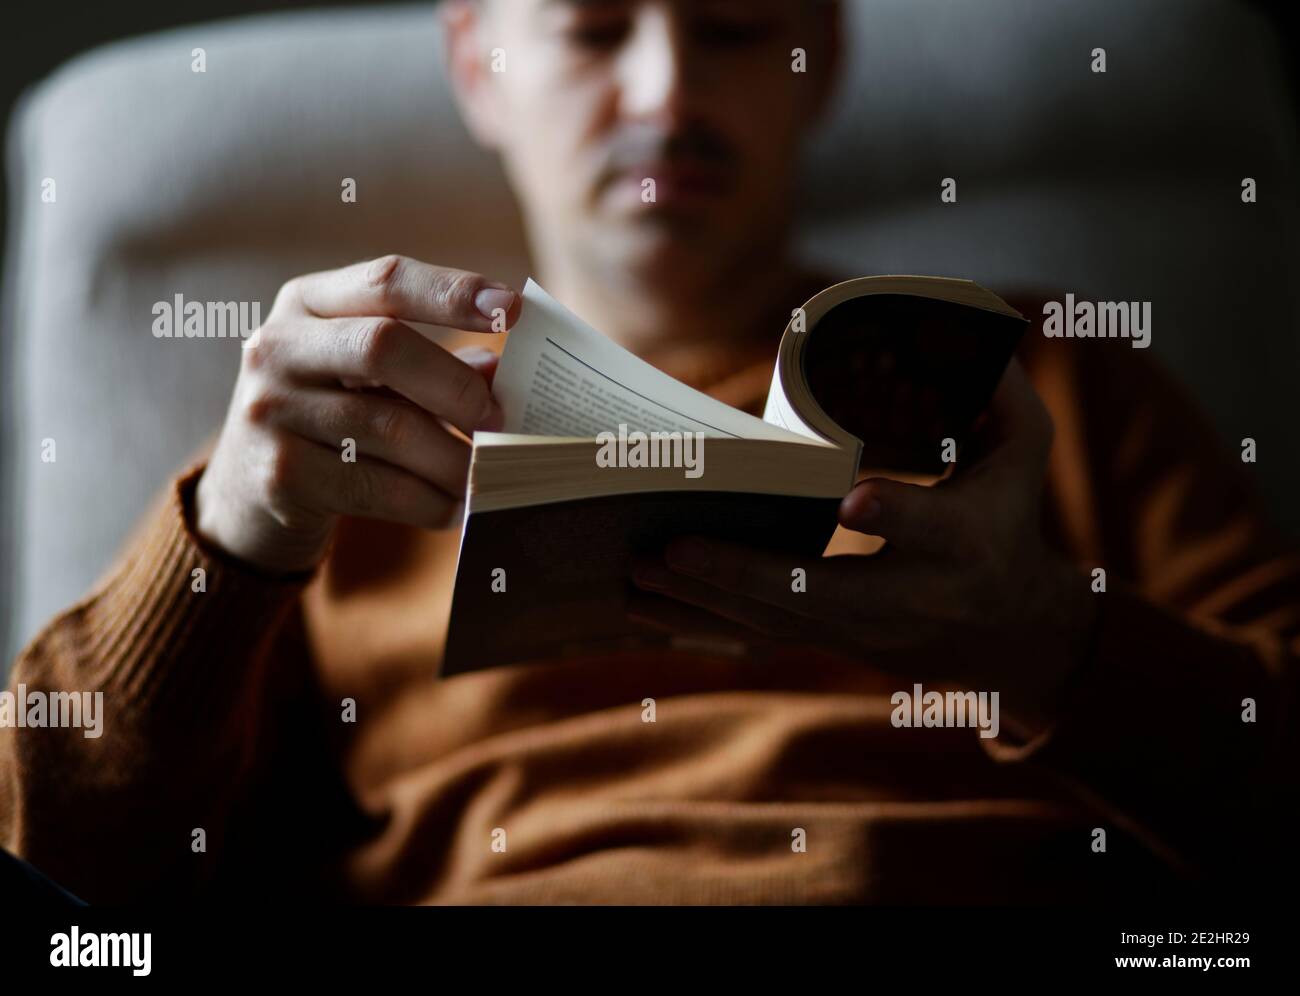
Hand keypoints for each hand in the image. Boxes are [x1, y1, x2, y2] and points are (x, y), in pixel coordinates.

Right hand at [195, 255, 519, 573]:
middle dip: (455, 385)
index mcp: (306, 302)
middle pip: (383, 348)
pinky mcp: (280, 475)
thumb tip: (502, 372)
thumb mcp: (367, 378)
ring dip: (453, 458)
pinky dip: (430, 501)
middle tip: (500, 418)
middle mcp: (278, 346)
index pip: (386, 281)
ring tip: (486, 474)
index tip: (512, 307)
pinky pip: (378, 487)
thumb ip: (430, 365)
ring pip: (388, 428)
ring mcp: (271, 411)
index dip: (452, 292)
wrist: (245, 496)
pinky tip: (454, 507)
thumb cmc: (330, 420)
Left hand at [630, 360, 1097, 736]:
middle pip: (823, 594)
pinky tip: (643, 611)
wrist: (1005, 634)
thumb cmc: (1009, 522)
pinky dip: (702, 627)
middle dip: (744, 575)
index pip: (933, 531)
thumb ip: (1004, 395)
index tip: (856, 495)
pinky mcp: (831, 642)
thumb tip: (971, 326)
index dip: (897, 514)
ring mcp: (866, 631)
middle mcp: (913, 597)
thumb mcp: (1025, 457)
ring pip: (778, 626)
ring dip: (702, 605)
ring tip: (635, 573)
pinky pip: (761, 639)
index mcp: (969, 544)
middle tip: (671, 546)